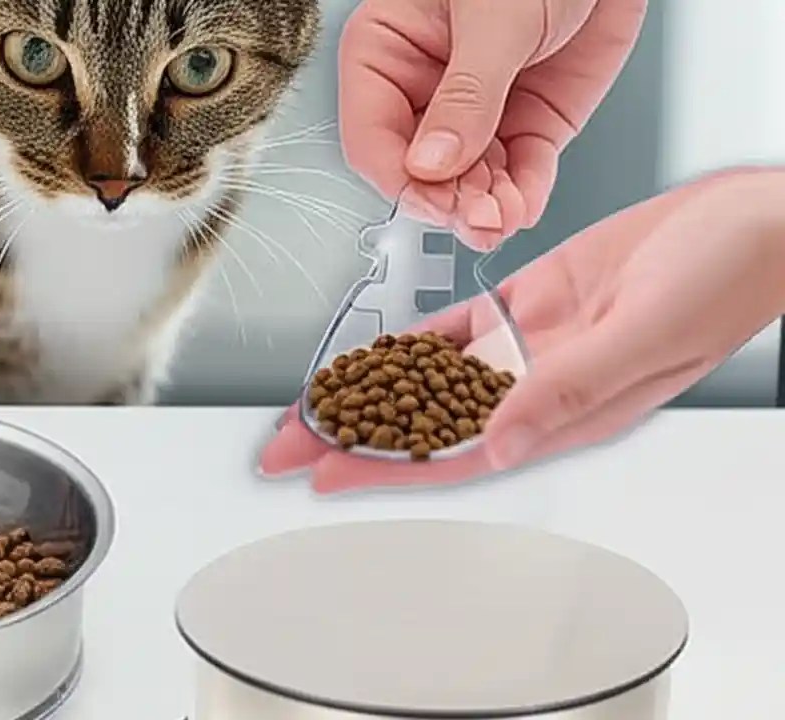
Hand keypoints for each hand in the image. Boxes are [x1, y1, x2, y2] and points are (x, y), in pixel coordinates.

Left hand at [262, 167, 784, 492]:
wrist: (750, 219)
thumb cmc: (726, 279)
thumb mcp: (644, 336)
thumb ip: (567, 388)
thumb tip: (495, 442)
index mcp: (566, 414)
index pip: (453, 453)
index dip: (383, 464)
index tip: (323, 474)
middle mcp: (537, 388)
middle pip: (423, 423)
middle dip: (352, 436)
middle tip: (285, 448)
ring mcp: (532, 344)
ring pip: (430, 379)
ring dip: (371, 392)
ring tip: (310, 407)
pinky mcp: (532, 300)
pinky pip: (457, 329)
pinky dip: (413, 342)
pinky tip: (372, 353)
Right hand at [338, 0, 646, 248]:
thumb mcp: (495, 18)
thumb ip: (466, 94)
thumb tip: (432, 162)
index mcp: (387, 51)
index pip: (373, 137)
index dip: (402, 177)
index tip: (433, 198)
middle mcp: (425, 88)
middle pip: (420, 171)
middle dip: (450, 201)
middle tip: (478, 217)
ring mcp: (476, 111)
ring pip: (468, 182)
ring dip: (487, 208)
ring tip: (504, 218)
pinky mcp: (527, 121)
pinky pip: (517, 172)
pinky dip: (522, 196)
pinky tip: (523, 207)